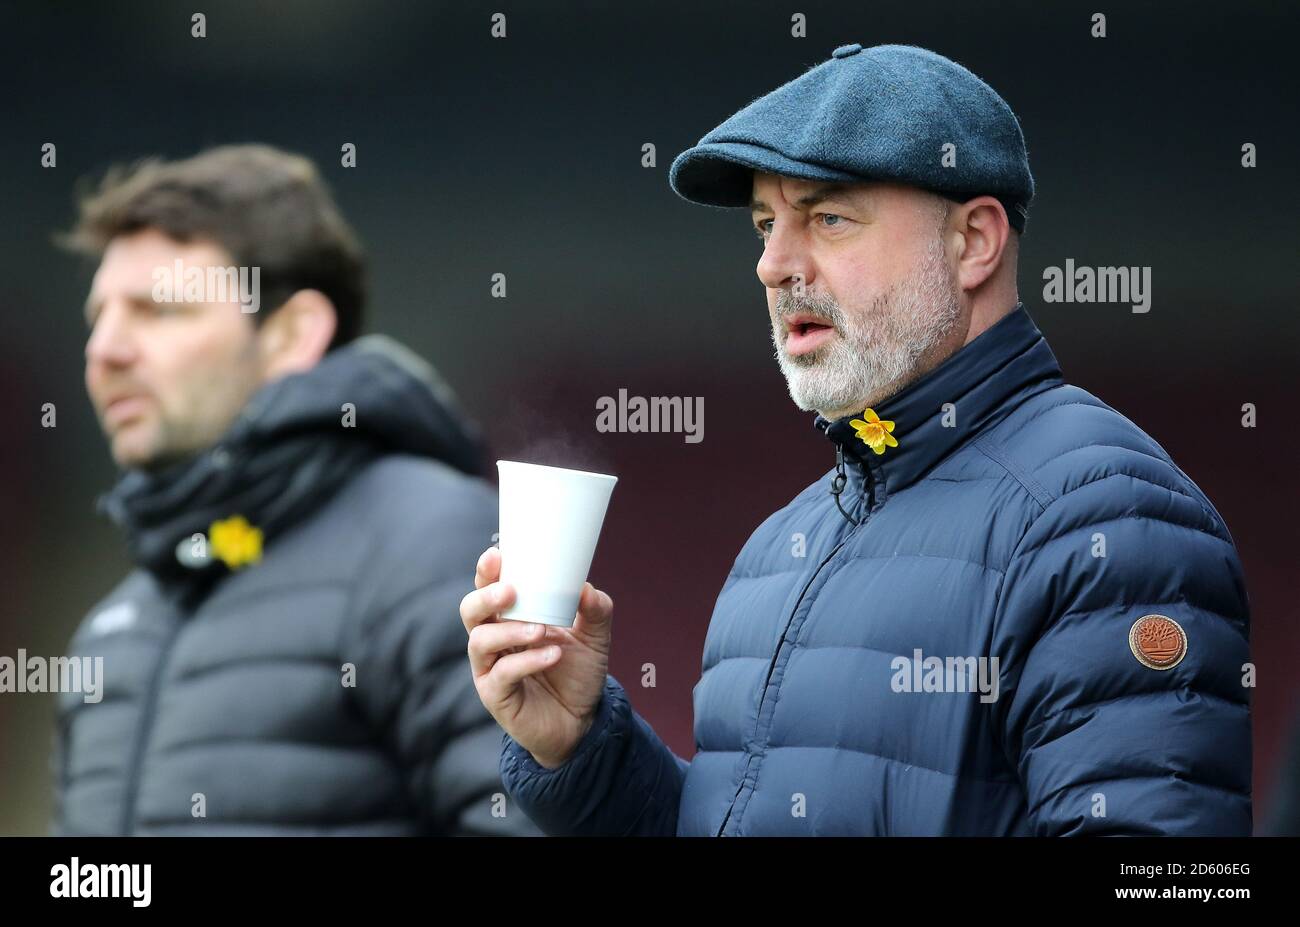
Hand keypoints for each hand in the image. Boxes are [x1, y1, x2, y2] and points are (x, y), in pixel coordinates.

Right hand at [461, 546, 613, 767]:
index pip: (488, 588)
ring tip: (541, 630)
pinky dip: (526, 661)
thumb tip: (585, 588)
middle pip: (470, 611)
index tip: (498, 555)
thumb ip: (595, 610)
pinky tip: (551, 655)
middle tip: (511, 592)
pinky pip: (502, 674)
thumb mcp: (595, 637)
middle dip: (486, 597)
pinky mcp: (496, 696)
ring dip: (509, 630)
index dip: (487, 571)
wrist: (582, 722)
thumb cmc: (578, 674)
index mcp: (509, 618)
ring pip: (480, 641)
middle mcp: (493, 640)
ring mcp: (490, 669)